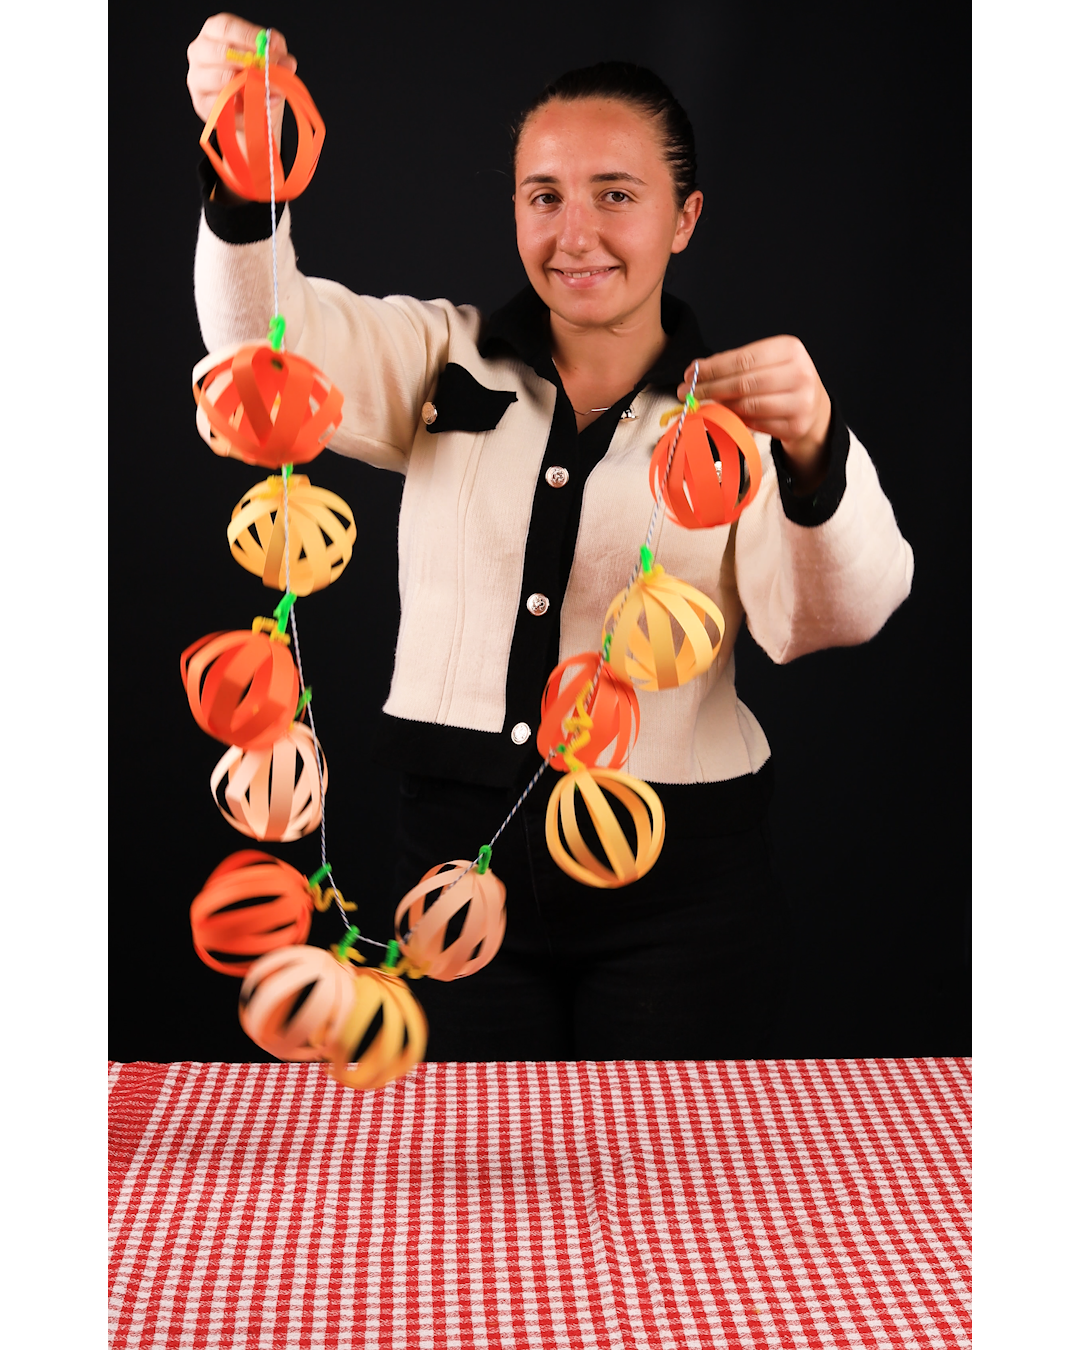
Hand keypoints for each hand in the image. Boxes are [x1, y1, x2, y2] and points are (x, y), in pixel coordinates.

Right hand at [186, 14, 296, 169]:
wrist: (256, 111)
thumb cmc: (259, 78)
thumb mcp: (273, 60)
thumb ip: (279, 55)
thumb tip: (287, 62)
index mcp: (214, 32)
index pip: (225, 26)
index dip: (247, 35)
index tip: (268, 46)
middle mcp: (200, 51)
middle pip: (220, 52)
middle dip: (249, 63)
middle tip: (270, 72)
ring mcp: (197, 77)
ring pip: (221, 80)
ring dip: (250, 87)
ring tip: (270, 93)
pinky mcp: (201, 104)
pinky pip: (222, 106)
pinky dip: (243, 109)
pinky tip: (257, 108)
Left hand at [678, 336, 831, 488]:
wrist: (813, 405)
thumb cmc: (780, 380)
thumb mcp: (765, 362)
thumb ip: (734, 365)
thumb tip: (696, 371)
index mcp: (789, 349)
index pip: (742, 359)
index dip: (712, 368)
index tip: (690, 374)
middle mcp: (799, 373)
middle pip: (743, 383)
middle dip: (710, 388)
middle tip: (687, 393)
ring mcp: (800, 401)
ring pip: (748, 406)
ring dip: (719, 407)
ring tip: (701, 405)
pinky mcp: (796, 425)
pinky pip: (756, 424)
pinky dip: (736, 421)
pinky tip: (723, 416)